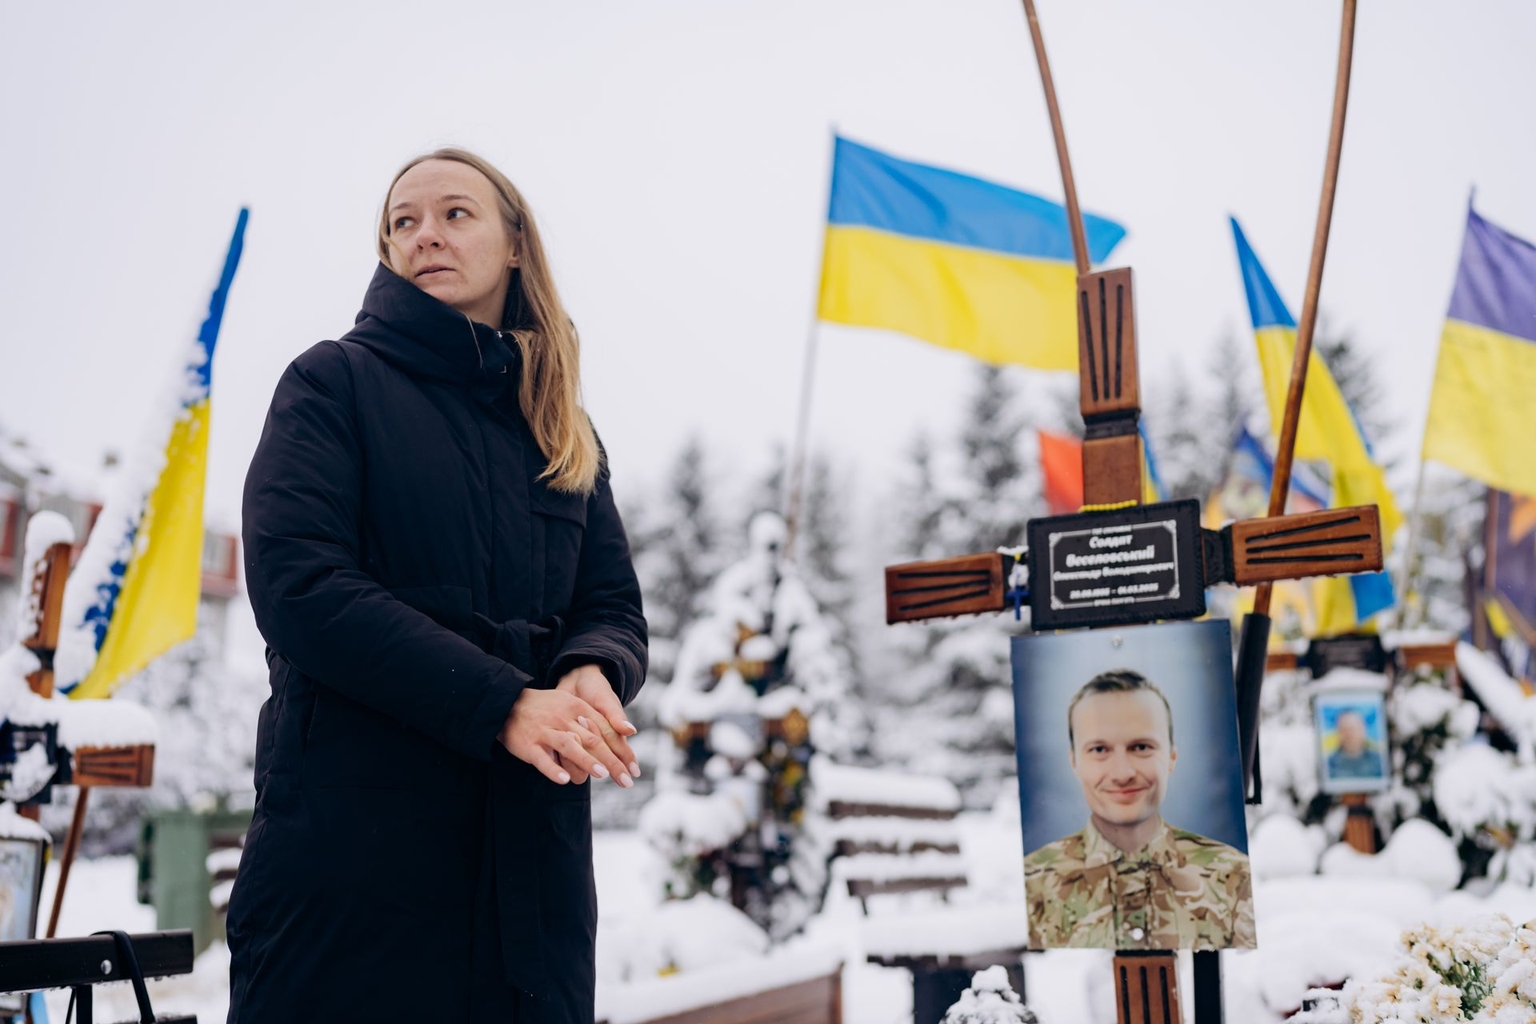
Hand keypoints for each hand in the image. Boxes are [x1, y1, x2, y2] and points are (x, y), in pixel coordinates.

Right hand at [498, 686, 632, 786]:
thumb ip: (594, 719)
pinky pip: (542, 758)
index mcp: (577, 708)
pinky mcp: (528, 744)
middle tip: (627, 781)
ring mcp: (545, 731)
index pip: (605, 730)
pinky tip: (565, 780)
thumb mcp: (571, 705)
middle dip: (612, 762)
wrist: (508, 702)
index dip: (621, 750)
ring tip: (602, 774)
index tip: (634, 769)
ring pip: (569, 745)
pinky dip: (553, 769)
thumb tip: (624, 734)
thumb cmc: (546, 709)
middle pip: (592, 740)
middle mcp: (563, 718)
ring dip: (586, 760)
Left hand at [556, 664, 639, 784]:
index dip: (624, 766)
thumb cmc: (596, 689)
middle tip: (600, 764)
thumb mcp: (606, 699)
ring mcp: (582, 743)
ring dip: (579, 756)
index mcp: (611, 734)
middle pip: (601, 761)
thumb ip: (616, 716)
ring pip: (582, 762)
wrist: (573, 679)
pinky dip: (563, 754)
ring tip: (576, 732)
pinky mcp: (566, 741)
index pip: (619, 753)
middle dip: (603, 765)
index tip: (629, 779)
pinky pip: (565, 755)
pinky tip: (558, 751)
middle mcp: (598, 743)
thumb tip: (631, 731)